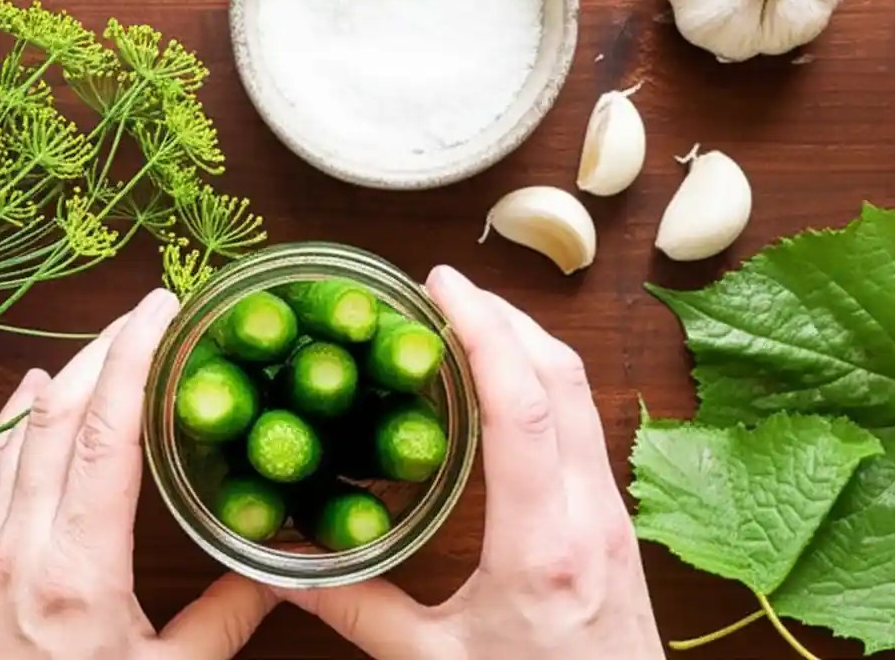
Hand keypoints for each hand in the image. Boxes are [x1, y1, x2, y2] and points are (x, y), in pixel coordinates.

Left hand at [0, 288, 277, 659]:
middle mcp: (20, 542)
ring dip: (64, 373)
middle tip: (150, 312)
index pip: (104, 431)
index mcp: (75, 568)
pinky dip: (18, 414)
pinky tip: (35, 390)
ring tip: (108, 341)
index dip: (134, 357)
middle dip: (104, 347)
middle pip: (57, 410)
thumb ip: (224, 623)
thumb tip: (275, 573)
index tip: (162, 311)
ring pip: (19, 427)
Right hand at [275, 266, 664, 659]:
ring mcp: (613, 511)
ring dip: (529, 341)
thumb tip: (278, 568)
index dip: (484, 330)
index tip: (441, 284)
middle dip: (506, 314)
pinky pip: (584, 421)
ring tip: (468, 318)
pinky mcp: (616, 517)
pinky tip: (503, 382)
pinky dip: (543, 379)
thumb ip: (355, 610)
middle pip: (563, 376)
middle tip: (443, 288)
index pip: (523, 407)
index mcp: (542, 545)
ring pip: (582, 392)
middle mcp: (590, 514)